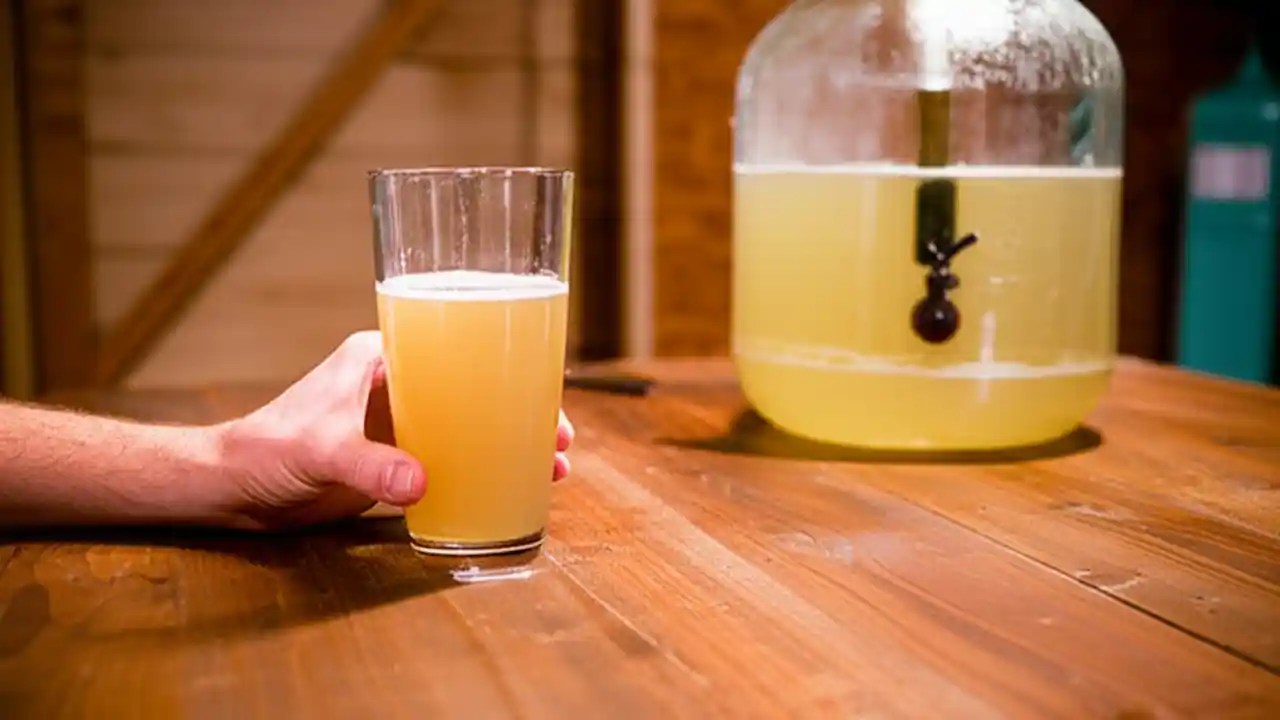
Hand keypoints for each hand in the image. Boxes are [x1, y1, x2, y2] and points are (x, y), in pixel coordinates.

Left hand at [217, 331, 573, 529]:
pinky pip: (451, 457)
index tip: (545, 398)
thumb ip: (369, 466)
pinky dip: (483, 469)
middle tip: (562, 440)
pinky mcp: (393, 456)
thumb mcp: (320, 452)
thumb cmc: (265, 449)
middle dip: (522, 412)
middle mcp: (397, 382)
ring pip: (470, 424)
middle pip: (476, 389)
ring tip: (554, 469)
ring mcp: (397, 420)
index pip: (457, 351)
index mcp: (383, 357)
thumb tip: (422, 486)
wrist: (233, 488)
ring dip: (509, 444)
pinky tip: (512, 487)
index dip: (506, 372)